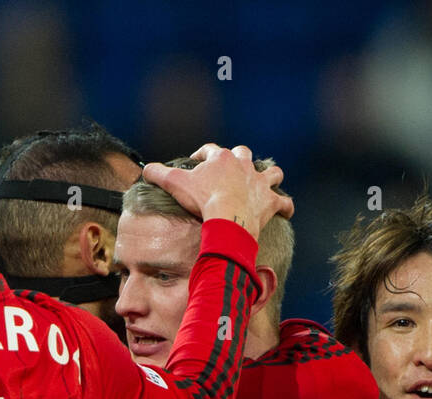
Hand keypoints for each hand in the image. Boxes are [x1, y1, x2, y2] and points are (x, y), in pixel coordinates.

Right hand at [141, 144, 293, 239]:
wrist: (227, 217)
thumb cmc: (203, 199)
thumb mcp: (176, 184)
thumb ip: (159, 174)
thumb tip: (146, 169)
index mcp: (221, 159)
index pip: (211, 150)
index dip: (203, 154)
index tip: (197, 160)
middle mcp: (244, 166)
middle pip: (244, 154)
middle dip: (240, 159)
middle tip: (233, 170)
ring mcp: (259, 183)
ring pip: (272, 173)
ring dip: (270, 177)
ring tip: (266, 182)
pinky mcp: (270, 202)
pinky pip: (284, 202)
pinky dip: (285, 206)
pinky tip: (285, 210)